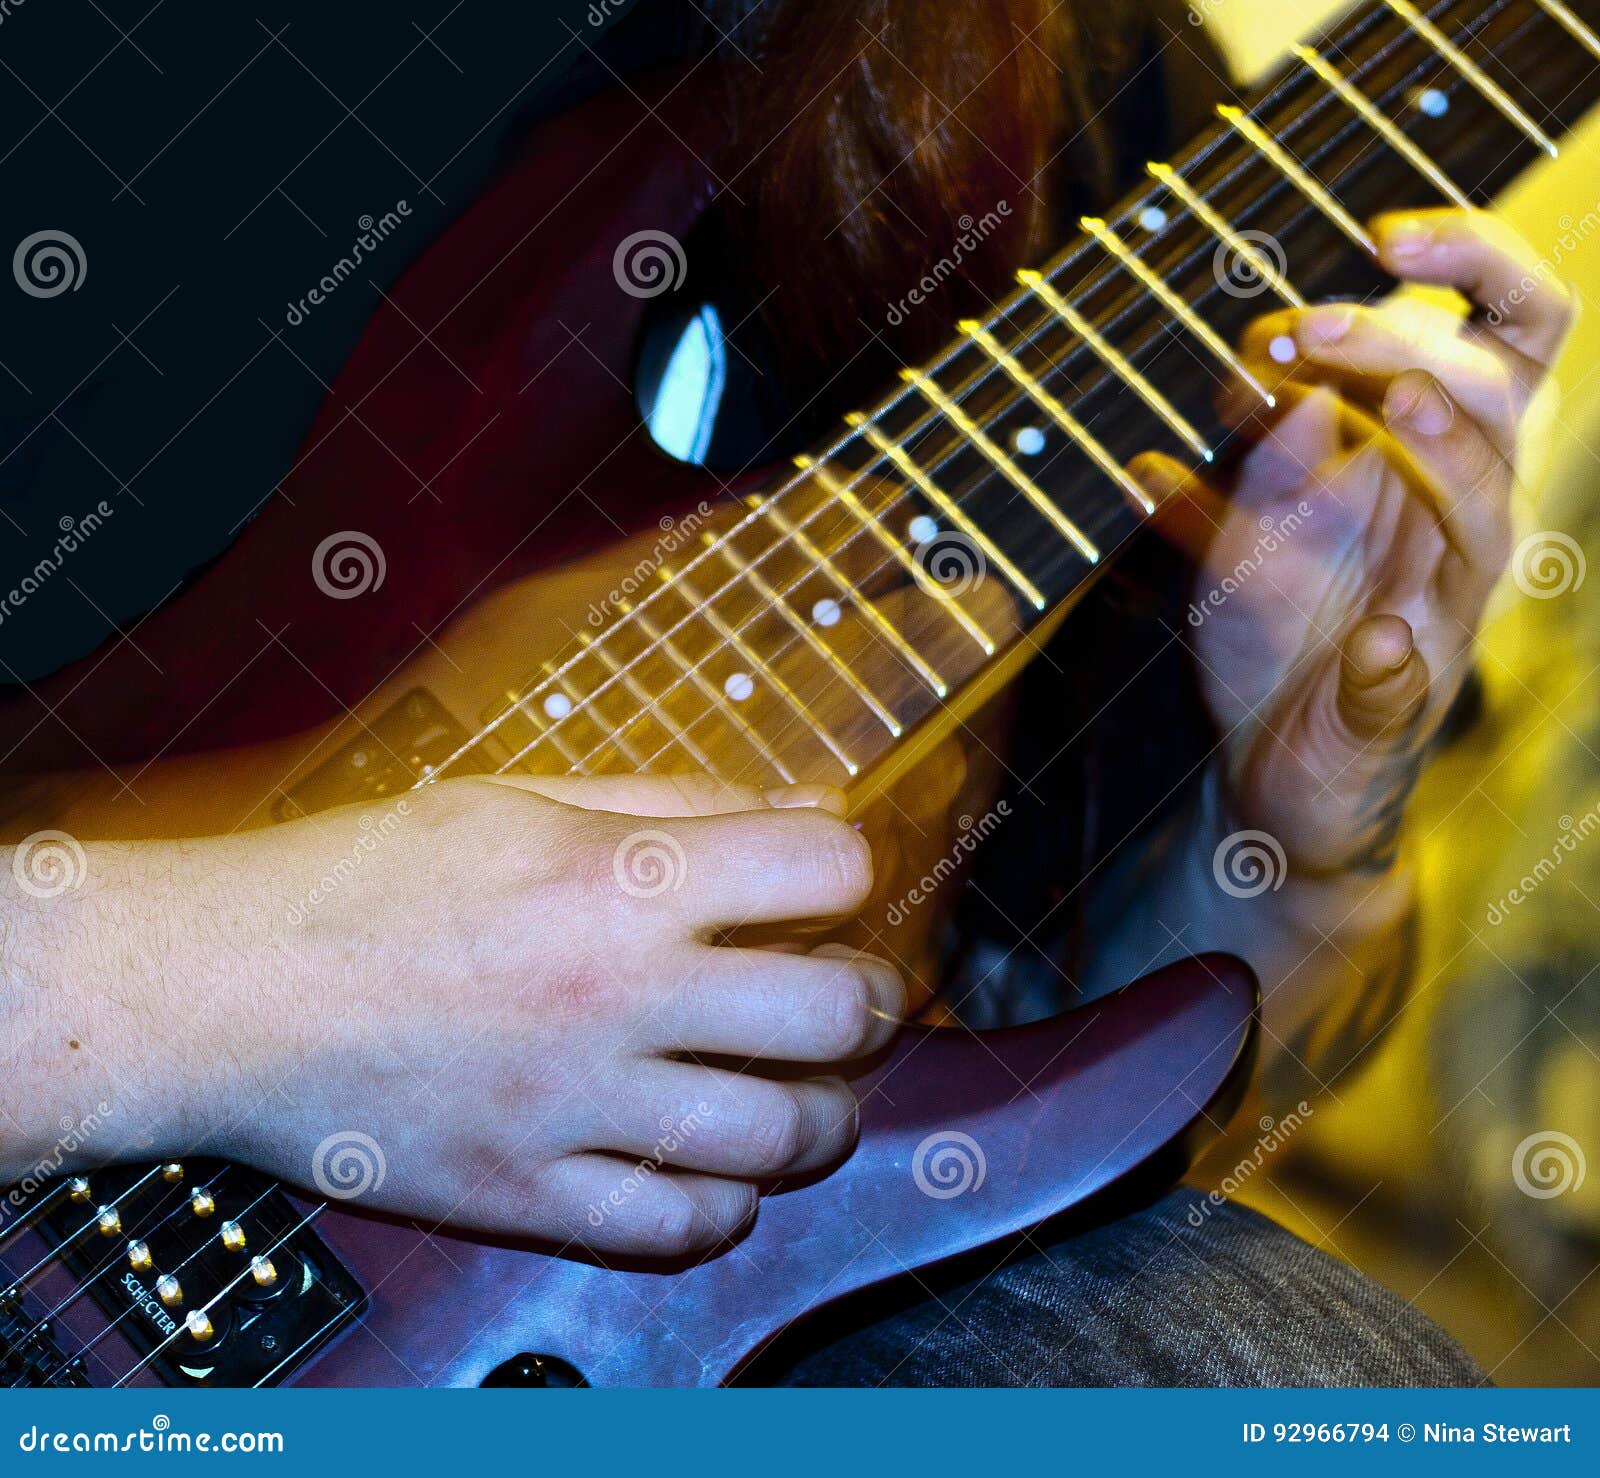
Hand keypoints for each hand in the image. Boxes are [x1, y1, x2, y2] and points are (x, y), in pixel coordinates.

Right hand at [42, 774, 901, 1257]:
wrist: (224, 991)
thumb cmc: (364, 878)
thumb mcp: (520, 802)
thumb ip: (675, 803)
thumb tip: (805, 809)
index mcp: (620, 879)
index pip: (823, 866)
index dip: (852, 868)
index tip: (833, 885)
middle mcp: (618, 993)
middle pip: (835, 1012)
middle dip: (872, 1000)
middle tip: (852, 995)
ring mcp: (577, 1104)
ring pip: (782, 1135)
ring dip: (825, 1112)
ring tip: (808, 1089)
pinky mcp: (528, 1192)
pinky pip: (679, 1227)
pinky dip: (727, 1204)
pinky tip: (719, 1168)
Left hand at [1134, 209, 1574, 875]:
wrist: (1264, 759)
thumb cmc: (1270, 629)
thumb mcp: (1250, 518)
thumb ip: (1264, 448)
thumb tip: (1268, 370)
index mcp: (1430, 454)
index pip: (1501, 327)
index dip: (1468, 262)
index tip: (1381, 235)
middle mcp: (1454, 513)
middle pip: (1509, 388)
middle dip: (1417, 338)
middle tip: (1313, 327)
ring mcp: (1439, 601)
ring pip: (1488, 507)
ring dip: (1442, 446)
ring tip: (1388, 400)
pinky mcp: (1406, 692)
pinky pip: (1415, 672)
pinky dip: (1392, 659)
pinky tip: (1376, 643)